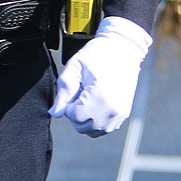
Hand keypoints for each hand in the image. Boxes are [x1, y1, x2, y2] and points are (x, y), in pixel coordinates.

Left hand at [50, 18, 151, 136]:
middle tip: (80, 93)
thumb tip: (55, 113)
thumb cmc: (98, 54)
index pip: (74, 117)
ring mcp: (121, 113)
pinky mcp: (124, 114)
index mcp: (100, 97)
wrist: (123, 49)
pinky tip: (95, 103)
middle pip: (83, 127)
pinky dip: (97, 121)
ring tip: (87, 98)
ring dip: (86, 119)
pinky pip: (106, 128)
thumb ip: (63, 91)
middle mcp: (113, 109)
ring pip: (94, 131)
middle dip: (76, 114)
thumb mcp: (74, 67)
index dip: (68, 106)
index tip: (74, 91)